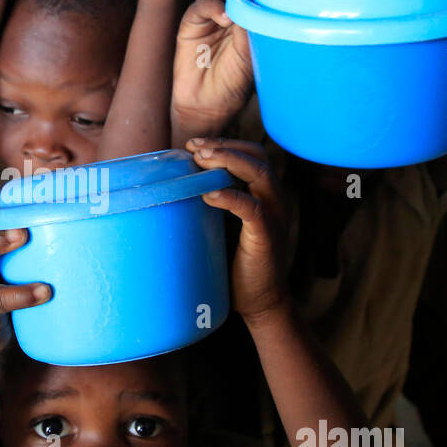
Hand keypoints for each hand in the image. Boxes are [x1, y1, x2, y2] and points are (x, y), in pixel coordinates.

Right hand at [172, 0, 275, 139]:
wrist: (210, 106)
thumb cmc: (238, 80)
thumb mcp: (259, 49)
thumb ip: (261, 20)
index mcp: (251, 3)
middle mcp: (231, 0)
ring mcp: (211, 11)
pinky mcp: (191, 24)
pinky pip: (200, 5)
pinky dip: (213, 7)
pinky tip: (226, 17)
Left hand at [187, 138, 289, 321]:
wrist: (259, 302)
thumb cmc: (235, 264)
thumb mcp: (220, 227)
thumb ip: (209, 206)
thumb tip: (172, 190)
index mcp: (264, 193)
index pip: (252, 153)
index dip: (225, 144)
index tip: (193, 144)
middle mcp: (274, 199)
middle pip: (256, 156)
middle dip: (224, 146)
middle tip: (194, 146)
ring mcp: (274, 216)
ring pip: (259, 174)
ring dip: (228, 161)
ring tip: (201, 159)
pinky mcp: (266, 236)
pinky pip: (252, 209)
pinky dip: (230, 197)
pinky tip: (209, 194)